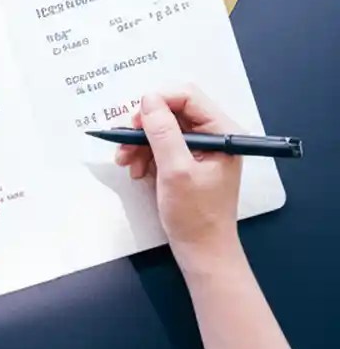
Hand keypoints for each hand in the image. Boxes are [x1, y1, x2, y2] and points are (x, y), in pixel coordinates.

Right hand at [114, 86, 243, 270]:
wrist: (201, 251)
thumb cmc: (195, 214)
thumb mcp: (176, 171)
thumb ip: (163, 133)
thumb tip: (148, 99)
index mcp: (222, 133)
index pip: (188, 97)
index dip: (158, 102)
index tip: (135, 120)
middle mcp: (213, 136)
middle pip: (172, 112)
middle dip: (145, 127)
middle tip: (124, 144)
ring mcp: (199, 150)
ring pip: (161, 129)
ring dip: (139, 143)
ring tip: (126, 163)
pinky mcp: (186, 162)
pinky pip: (160, 146)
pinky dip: (144, 155)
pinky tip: (137, 171)